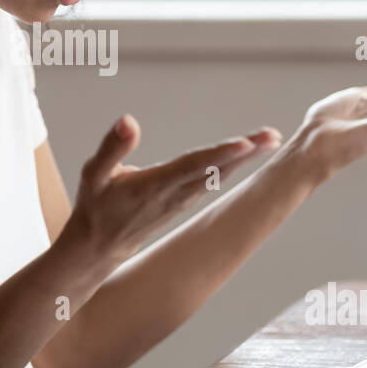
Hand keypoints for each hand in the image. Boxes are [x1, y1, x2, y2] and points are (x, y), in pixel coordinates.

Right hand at [61, 114, 281, 268]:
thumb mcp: (94, 175)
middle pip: (215, 170)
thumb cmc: (96, 207)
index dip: (219, 155)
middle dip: (245, 153)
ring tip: (269, 140)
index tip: (244, 144)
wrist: (100, 247)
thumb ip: (113, 147)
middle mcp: (174, 194)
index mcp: (154, 185)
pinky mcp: (183, 201)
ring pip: (218, 176)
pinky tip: (247, 153)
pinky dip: (233, 165)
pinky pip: (213, 180)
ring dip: (245, 158)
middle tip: (273, 137)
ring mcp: (182, 200)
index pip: (192, 166)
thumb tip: (128, 120)